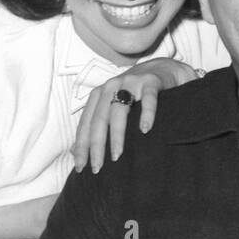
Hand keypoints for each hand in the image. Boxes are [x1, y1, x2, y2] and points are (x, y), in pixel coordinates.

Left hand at [72, 60, 197, 171]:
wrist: (163, 70)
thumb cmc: (136, 95)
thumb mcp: (113, 107)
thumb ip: (96, 126)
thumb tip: (74, 152)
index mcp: (100, 94)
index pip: (86, 122)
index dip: (82, 145)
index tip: (80, 167)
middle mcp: (112, 86)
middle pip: (99, 118)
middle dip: (96, 145)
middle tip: (97, 168)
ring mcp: (132, 82)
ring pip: (119, 111)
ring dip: (116, 135)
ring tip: (117, 155)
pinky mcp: (151, 82)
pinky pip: (148, 99)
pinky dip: (146, 114)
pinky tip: (145, 130)